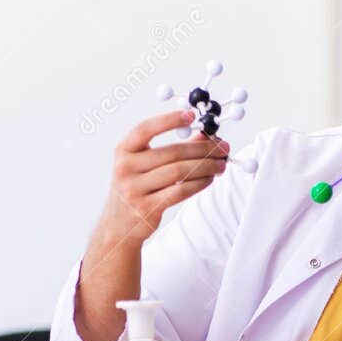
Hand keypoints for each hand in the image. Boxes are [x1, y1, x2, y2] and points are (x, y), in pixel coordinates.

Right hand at [95, 110, 228, 243]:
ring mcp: (134, 189)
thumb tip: (204, 135)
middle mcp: (125, 167)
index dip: (169, 120)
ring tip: (221, 165)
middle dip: (202, 148)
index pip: (146, 128)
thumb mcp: (145, 165)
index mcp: (123, 150)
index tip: (192, 115)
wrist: (119, 225)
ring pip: (179, 172)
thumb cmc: (137, 188)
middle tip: (223, 147)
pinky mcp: (147, 208)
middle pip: (172, 152)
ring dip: (205, 166)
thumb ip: (173, 148)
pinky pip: (179, 191)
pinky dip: (199, 184)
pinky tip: (209, 179)